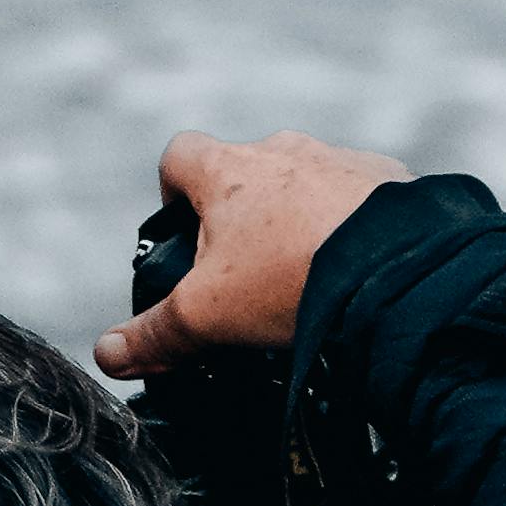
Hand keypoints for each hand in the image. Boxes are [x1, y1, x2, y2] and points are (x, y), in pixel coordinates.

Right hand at [95, 130, 408, 380]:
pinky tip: (358, 270)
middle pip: (246, 173)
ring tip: (307, 277)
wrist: (397, 268)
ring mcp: (340, 161)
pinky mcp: (392, 180)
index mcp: (229, 170)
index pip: (180, 155)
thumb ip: (154, 334)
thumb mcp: (207, 315)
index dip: (173, 191)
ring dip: (300, 219)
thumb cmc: (290, 280)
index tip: (182, 231)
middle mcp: (284, 151)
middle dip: (242, 216)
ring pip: (306, 184)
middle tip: (246, 274)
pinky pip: (361, 197)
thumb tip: (107, 354)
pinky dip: (352, 226)